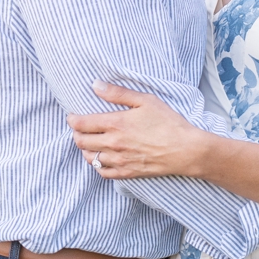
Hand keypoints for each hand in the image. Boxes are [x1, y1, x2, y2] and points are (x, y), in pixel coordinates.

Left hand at [67, 82, 208, 178]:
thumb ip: (117, 93)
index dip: (72, 119)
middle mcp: (113, 144)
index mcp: (115, 124)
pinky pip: (102, 172)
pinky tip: (102, 158)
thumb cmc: (168, 122)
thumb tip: (95, 85)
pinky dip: (98, 165)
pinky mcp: (126, 173)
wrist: (186, 150)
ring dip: (85, 149)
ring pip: (89, 158)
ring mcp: (119, 160)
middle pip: (81, 141)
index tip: (72, 116)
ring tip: (91, 142)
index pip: (80, 123)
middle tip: (81, 128)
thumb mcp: (145, 100)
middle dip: (77, 133)